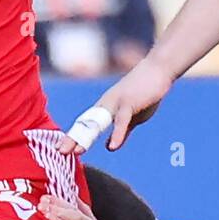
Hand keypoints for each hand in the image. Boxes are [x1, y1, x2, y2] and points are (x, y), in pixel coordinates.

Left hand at [56, 55, 173, 154]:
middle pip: (86, 123)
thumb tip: (110, 147)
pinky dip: (116, 134)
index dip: (75, 137)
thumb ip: (121, 131)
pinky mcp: (130, 102)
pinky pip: (121, 120)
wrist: (158, 68)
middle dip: (73, 137)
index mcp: (106, 107)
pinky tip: (112, 146)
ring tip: (76, 151)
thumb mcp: (133, 116)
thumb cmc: (146, 90)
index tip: (62, 149)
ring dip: (86, 136)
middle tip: (60, 151)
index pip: (86, 124)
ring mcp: (116, 102)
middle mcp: (106, 104)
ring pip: (98, 121)